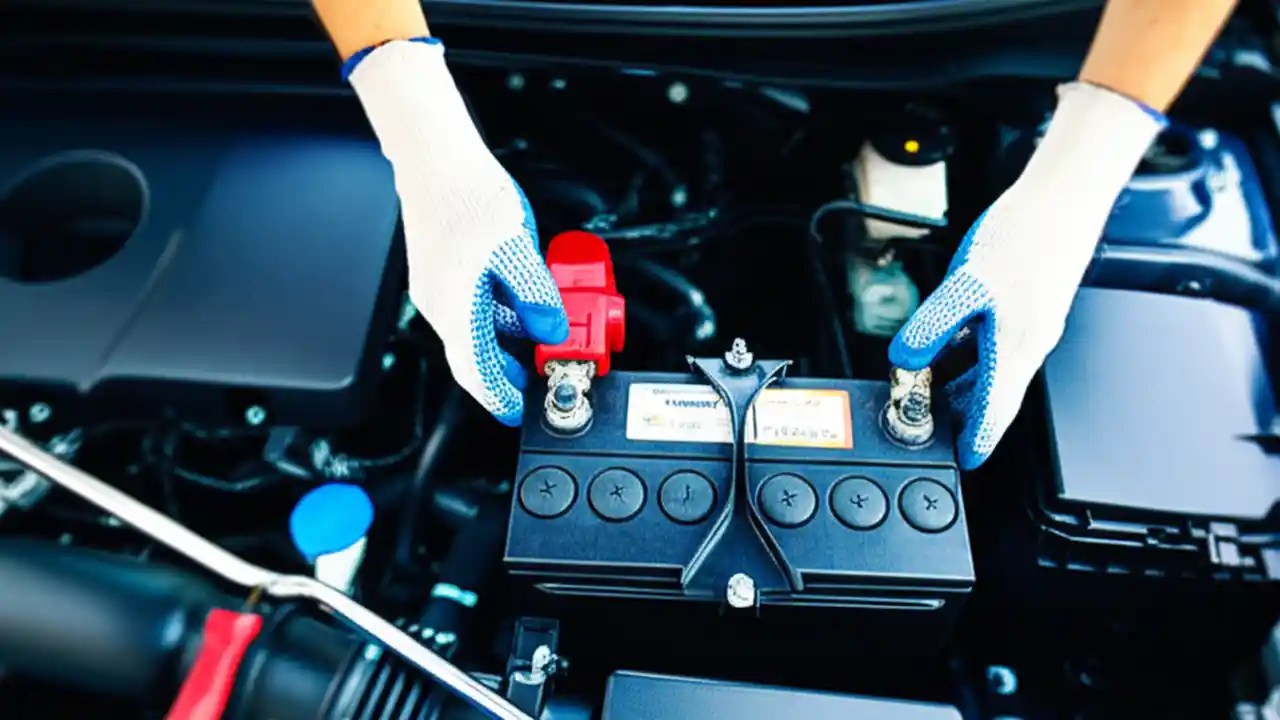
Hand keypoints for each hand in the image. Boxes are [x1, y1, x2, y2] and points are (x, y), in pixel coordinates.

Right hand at [348, 39, 567, 425]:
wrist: (436, 159)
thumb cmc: (468, 197)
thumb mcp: (518, 253)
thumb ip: (537, 299)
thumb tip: (553, 331)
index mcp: (455, 310)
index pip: (477, 374)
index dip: (501, 398)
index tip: (522, 411)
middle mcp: (441, 306)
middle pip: (475, 357)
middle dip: (508, 372)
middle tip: (538, 377)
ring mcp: (439, 289)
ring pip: (476, 331)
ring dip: (509, 340)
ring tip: (543, 336)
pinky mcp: (444, 273)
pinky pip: (473, 308)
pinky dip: (500, 315)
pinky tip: (526, 301)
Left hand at [890, 82, 1163, 468]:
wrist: (1064, 197)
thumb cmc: (1026, 236)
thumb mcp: (966, 286)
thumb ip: (932, 325)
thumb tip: (904, 357)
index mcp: (1017, 348)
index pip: (994, 410)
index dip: (977, 439)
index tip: (964, 461)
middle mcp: (1029, 342)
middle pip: (994, 394)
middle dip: (965, 416)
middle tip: (935, 428)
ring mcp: (1032, 323)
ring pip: (994, 369)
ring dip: (965, 385)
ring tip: (933, 392)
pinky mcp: (1029, 304)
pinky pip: (997, 344)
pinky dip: (972, 354)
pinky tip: (951, 342)